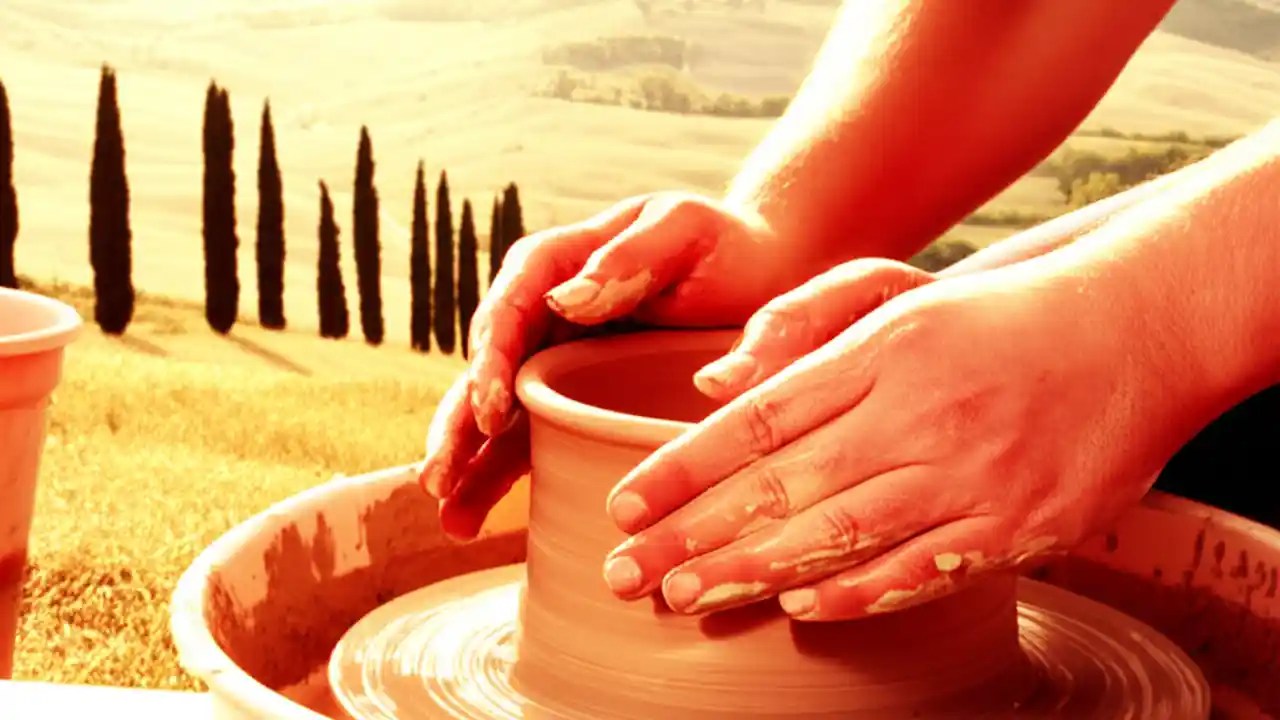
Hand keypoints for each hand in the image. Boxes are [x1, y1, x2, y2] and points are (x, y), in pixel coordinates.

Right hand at [420, 192, 811, 539]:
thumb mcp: (686, 232)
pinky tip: (469, 521)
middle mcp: (546, 312)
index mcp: (564, 260)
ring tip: (448, 513)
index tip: (492, 410)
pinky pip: (524, 440)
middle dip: (460, 422)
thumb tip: (564, 301)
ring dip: (465, 460)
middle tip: (440, 476)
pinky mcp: (573, 404)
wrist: (766, 276)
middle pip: (487, 366)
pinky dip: (493, 478)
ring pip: (493, 411)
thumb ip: (629, 257)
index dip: (492, 357)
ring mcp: (556, 362)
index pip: (511, 305)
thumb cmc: (728, 247)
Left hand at [600, 260, 1184, 620]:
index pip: (755, 422)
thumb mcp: (894, 303)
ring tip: (686, 596)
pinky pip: (921, 568)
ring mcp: (967, 472)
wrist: (1131, 329)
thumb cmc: (994, 320)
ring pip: (838, 532)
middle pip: (781, 485)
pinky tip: (798, 611)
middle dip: (694, 533)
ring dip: (754, 569)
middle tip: (628, 572)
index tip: (623, 507)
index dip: (681, 469)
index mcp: (876, 355)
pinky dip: (859, 593)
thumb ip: (800, 339)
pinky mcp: (1017, 522)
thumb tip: (712, 387)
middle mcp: (913, 413)